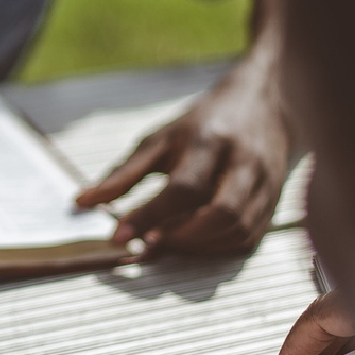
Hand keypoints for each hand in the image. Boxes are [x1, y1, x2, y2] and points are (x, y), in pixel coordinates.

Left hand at [76, 65, 289, 255]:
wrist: (262, 105)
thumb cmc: (201, 126)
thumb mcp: (159, 140)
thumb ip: (122, 174)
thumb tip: (80, 204)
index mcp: (209, 142)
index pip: (182, 187)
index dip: (149, 215)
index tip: (119, 237)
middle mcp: (243, 163)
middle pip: (221, 212)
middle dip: (181, 236)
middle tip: (148, 243)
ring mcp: (264, 184)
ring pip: (237, 230)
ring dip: (198, 246)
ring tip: (167, 242)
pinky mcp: (273, 203)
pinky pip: (247, 238)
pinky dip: (216, 249)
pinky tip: (192, 243)